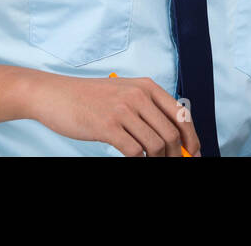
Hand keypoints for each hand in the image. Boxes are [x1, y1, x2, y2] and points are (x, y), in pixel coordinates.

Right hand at [27, 73, 200, 155]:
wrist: (57, 95)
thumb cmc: (91, 98)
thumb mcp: (125, 92)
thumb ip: (148, 109)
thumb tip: (173, 136)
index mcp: (147, 86)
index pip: (181, 114)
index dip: (192, 137)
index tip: (193, 152)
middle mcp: (138, 95)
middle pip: (171, 133)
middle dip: (176, 154)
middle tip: (175, 163)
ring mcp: (123, 110)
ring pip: (156, 144)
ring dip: (159, 160)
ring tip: (155, 163)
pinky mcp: (108, 126)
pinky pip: (134, 152)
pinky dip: (139, 161)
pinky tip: (136, 160)